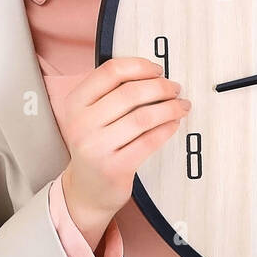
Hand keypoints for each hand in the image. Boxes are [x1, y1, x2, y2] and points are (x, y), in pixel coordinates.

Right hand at [60, 57, 191, 245]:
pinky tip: (174, 123)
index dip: (140, 66)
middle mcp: (81, 123)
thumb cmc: (96, 145)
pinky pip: (149, 141)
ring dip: (169, 107)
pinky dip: (167, 128)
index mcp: (75, 103)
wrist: (85, 190)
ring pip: (143, 116)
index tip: (158, 70)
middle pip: (130, 92)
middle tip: (175, 89)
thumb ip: (112, 92)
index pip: (110, 71)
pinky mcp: (114, 168)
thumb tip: (154, 75)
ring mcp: (96, 147)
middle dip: (160, 87)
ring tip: (181, 106)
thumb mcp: (91, 115)